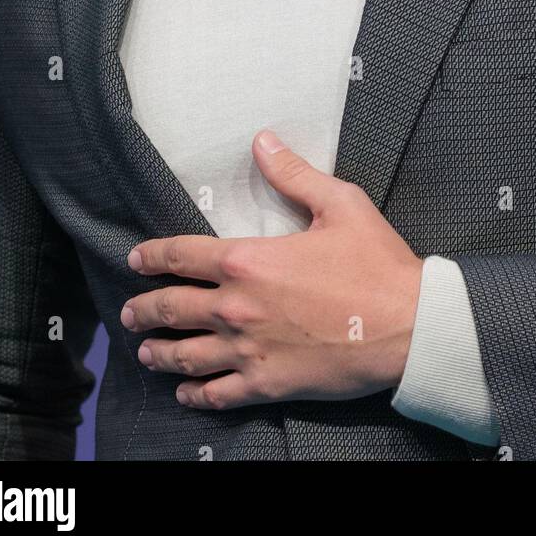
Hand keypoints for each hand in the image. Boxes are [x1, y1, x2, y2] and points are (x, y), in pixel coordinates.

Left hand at [120, 129, 423, 409]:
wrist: (408, 327)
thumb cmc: (376, 264)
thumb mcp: (339, 204)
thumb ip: (294, 174)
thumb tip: (262, 142)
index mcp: (249, 261)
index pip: (182, 256)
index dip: (152, 257)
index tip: (134, 259)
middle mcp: (238, 307)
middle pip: (173, 309)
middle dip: (144, 309)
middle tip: (128, 311)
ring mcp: (249, 350)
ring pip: (186, 355)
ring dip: (159, 352)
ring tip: (144, 351)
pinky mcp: (268, 384)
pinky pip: (218, 393)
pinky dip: (195, 393)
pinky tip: (185, 391)